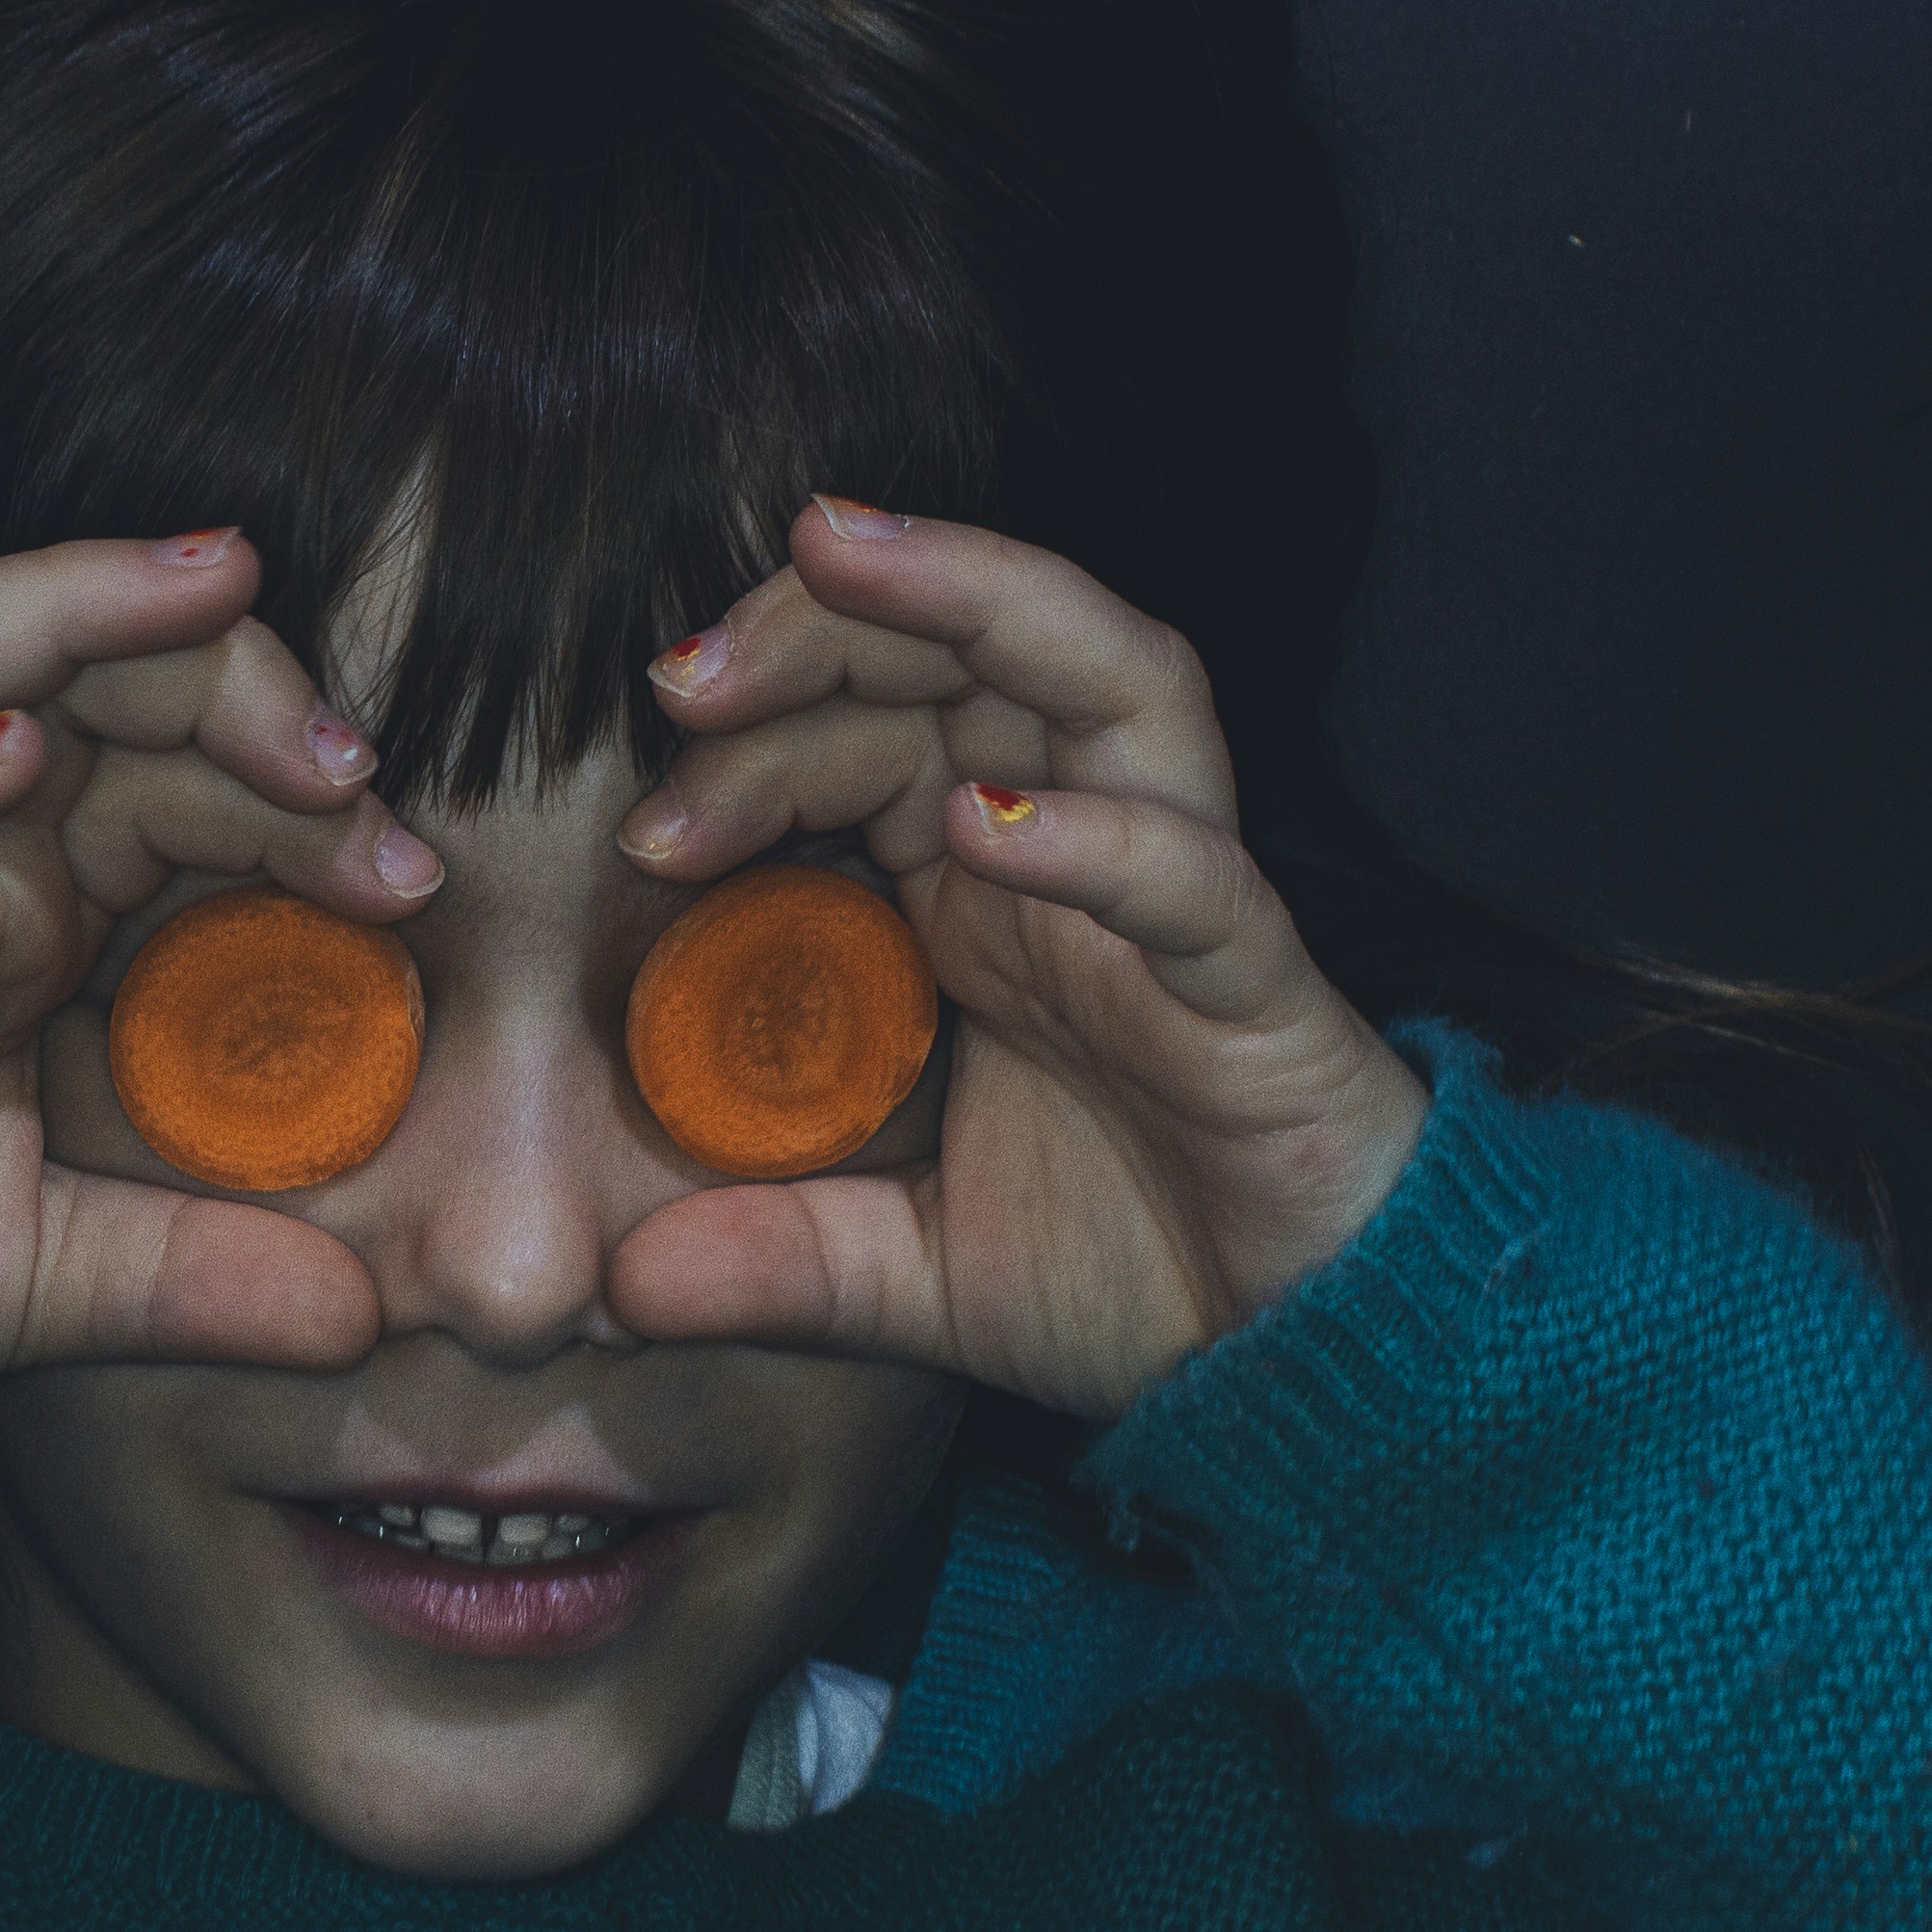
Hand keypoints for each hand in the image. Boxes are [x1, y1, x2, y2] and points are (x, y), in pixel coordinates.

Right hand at [0, 532, 439, 1418]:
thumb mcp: (54, 1284)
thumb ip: (202, 1277)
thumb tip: (369, 1312)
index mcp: (13, 913)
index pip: (166, 771)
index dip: (295, 786)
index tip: (415, 872)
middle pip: (71, 677)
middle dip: (221, 675)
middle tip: (352, 752)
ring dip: (65, 615)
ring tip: (209, 590)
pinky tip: (0, 756)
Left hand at [603, 500, 1429, 1422]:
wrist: (1306, 1373)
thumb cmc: (1138, 1275)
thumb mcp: (917, 1276)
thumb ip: (781, 1259)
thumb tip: (624, 1281)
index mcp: (989, 895)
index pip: (872, 732)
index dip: (754, 737)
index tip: (640, 826)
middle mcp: (1082, 863)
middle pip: (969, 657)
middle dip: (826, 627)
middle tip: (684, 673)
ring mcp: (1179, 909)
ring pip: (1113, 681)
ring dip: (977, 600)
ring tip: (842, 558)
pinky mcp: (1260, 994)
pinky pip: (1196, 885)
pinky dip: (1098, 837)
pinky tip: (989, 823)